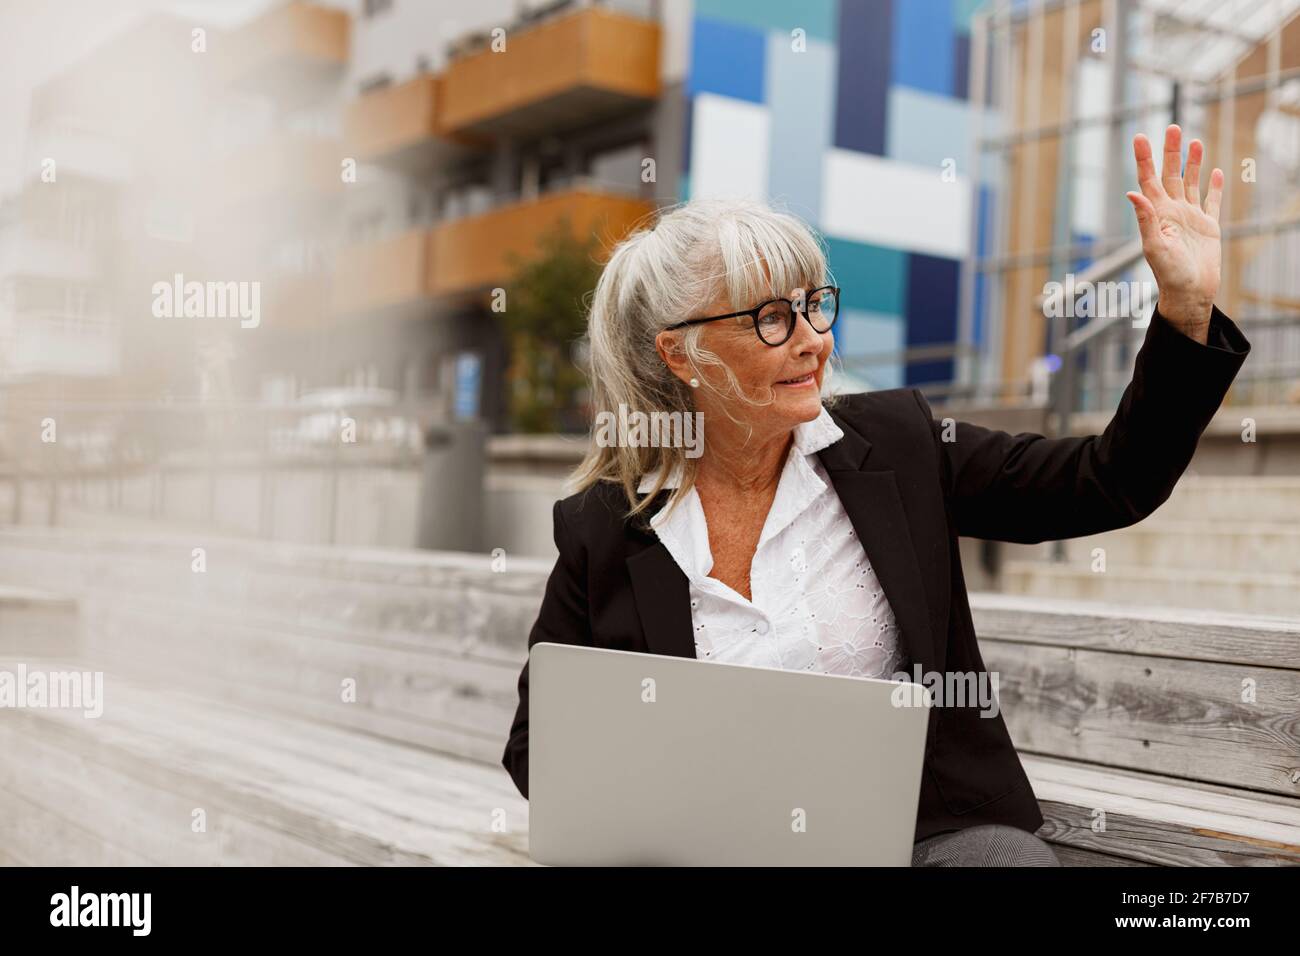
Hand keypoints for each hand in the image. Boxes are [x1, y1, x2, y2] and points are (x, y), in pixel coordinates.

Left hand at [1126, 124, 1221, 340]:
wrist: (1190, 293)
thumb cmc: (1168, 274)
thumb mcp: (1153, 246)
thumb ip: (1145, 219)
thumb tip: (1132, 192)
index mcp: (1156, 214)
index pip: (1147, 180)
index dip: (1144, 159)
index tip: (1140, 137)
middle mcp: (1171, 212)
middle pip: (1169, 175)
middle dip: (1170, 152)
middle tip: (1172, 127)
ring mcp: (1190, 218)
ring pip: (1190, 183)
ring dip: (1192, 163)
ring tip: (1193, 141)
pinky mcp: (1208, 226)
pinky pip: (1211, 202)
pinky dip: (1214, 187)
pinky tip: (1215, 172)